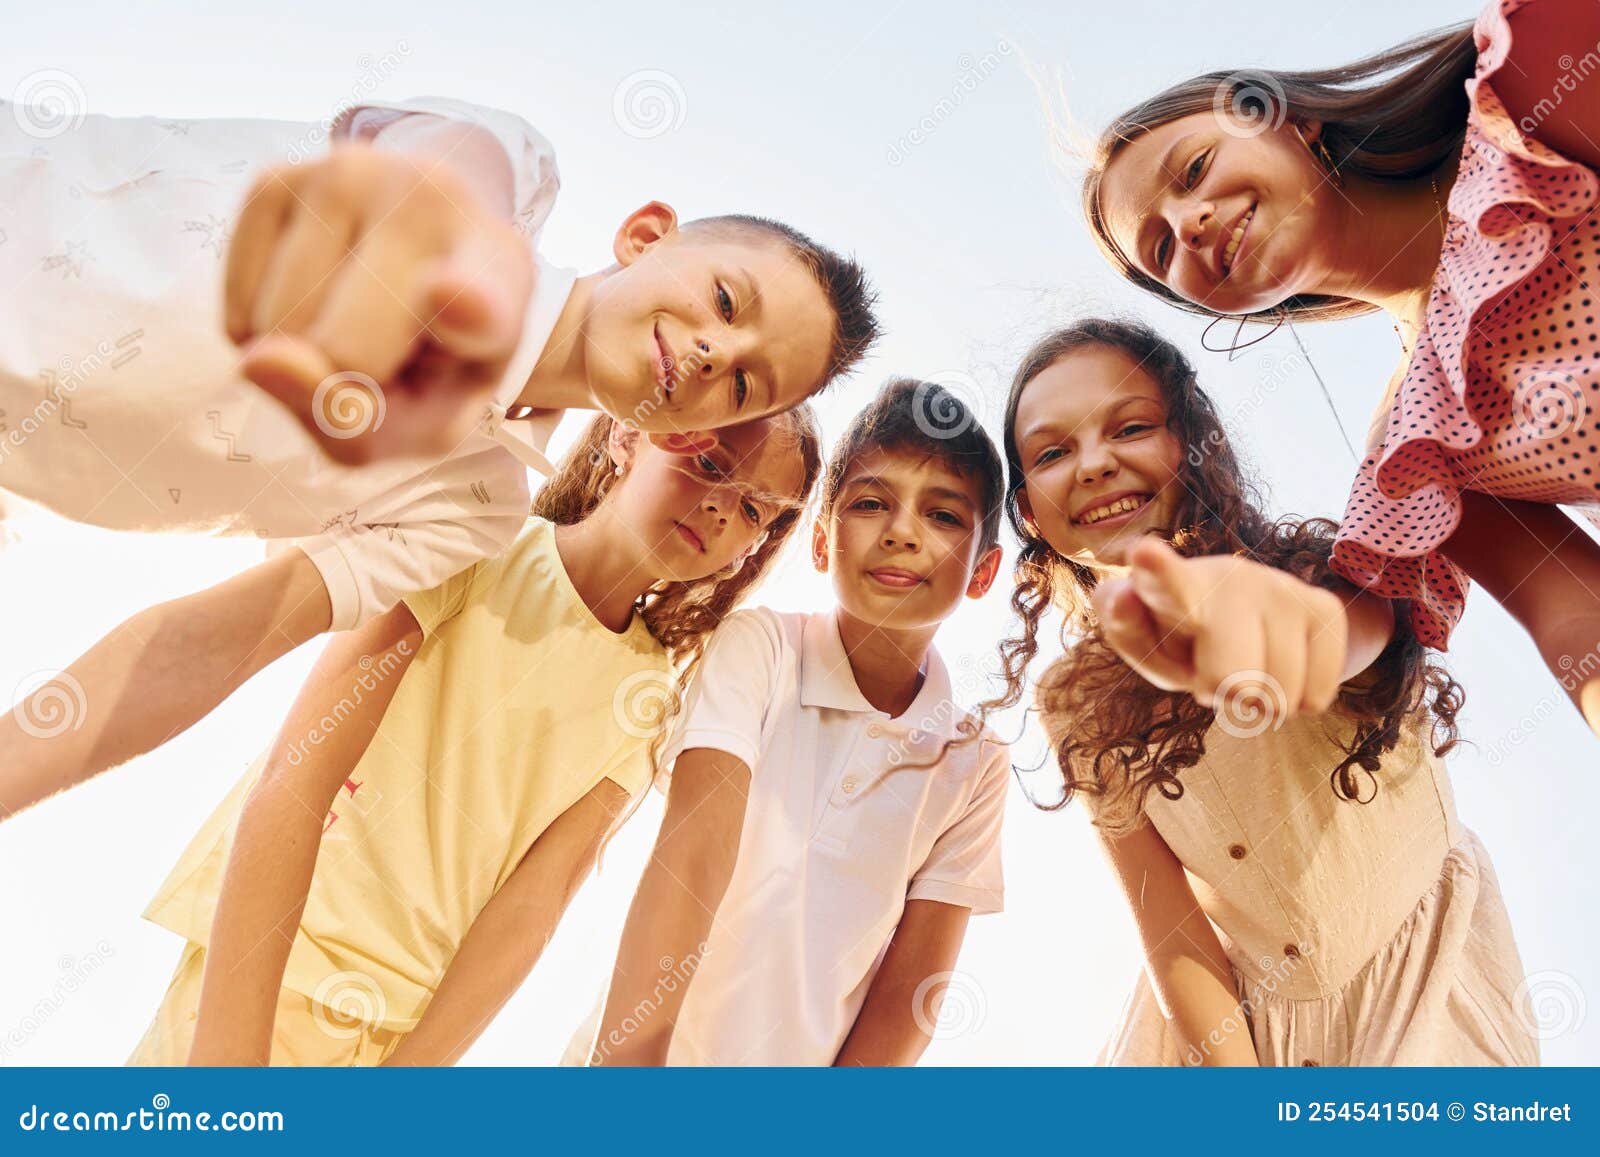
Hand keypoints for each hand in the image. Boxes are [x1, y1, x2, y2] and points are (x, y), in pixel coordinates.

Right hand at [224, 143, 533, 464]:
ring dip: (302, 352)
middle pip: (341, 355)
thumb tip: (255, 362)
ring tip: (357, 316)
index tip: (456, 298)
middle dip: (349, 381)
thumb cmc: (439, 351)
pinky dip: (262, 334)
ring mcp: (346, 175)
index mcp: (498, 274)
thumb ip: (360, 425)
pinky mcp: (274, 179)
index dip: (467, 306)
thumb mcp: (430, 418)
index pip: (479, 296)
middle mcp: (427, 202)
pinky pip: (236, 315)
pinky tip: (315, 298)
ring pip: (277, 329)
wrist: (429, 250)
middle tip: (394, 349)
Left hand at [1092, 537, 1347, 728]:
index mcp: (1174, 587)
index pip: (1167, 581)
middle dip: (1224, 694)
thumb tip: (1122, 597)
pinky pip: (1315, 696)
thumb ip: (1126, 627)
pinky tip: (1282, 665)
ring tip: (1249, 664)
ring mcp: (1283, 588)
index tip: (1144, 553)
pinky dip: (1297, 699)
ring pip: (1280, 697)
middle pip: (1233, 682)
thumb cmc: (1181, 641)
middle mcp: (1232, 577)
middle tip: (1215, 671)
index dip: (1158, 569)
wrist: (1253, 631)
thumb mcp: (1147, 644)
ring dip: (1263, 700)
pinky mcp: (1325, 608)